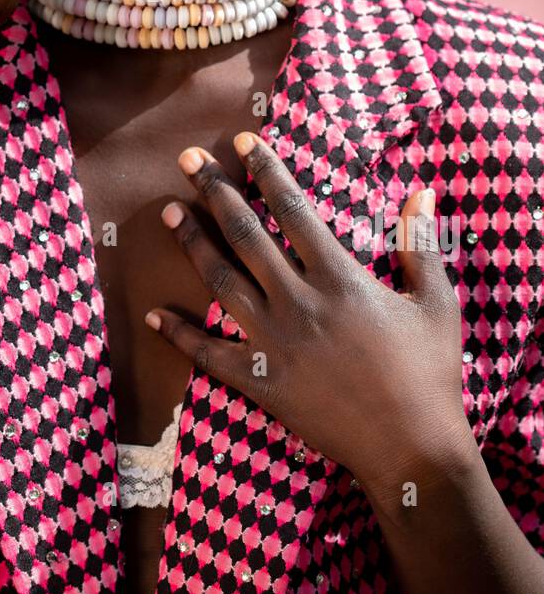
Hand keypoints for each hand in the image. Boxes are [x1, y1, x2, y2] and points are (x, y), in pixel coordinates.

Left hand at [147, 131, 472, 491]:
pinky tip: (156, 316)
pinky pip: (210, 353)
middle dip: (214, 192)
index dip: (266, 171)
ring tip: (169, 213)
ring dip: (192, 245)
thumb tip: (420, 190)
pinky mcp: (261, 381)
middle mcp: (299, 302)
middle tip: (188, 159)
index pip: (294, 209)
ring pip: (222, 282)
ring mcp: (274, 342)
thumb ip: (421, 243)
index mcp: (340, 278)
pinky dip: (181, 334)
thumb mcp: (436, 303)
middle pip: (246, 234)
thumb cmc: (430, 374)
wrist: (411, 450)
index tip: (242, 142)